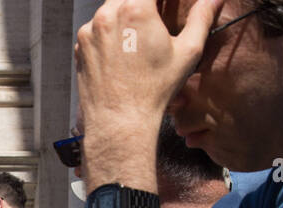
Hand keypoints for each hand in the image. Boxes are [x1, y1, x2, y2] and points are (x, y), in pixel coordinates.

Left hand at [74, 0, 219, 180]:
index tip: (172, 3)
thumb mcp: (187, 51)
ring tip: (142, 35)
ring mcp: (90, 31)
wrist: (119, 121)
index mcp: (135, 8)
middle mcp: (107, 14)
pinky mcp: (81, 47)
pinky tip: (124, 48)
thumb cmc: (154, 90)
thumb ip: (201, 18)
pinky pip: (97, 27)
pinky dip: (111, 30)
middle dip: (146, 3)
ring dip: (128, 12)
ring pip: (112, 8)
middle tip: (159, 15)